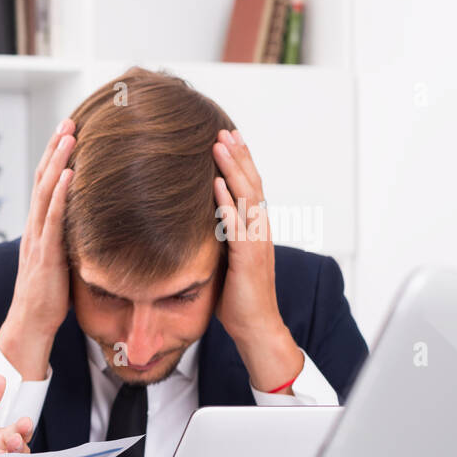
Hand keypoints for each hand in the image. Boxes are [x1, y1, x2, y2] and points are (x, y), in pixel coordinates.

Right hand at [0, 119, 75, 379]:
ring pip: (46, 192)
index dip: (54, 158)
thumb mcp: (61, 262)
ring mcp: (38, 240)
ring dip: (58, 161)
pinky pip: (53, 218)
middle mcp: (35, 229)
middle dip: (55, 150)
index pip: (44, 186)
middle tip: (69, 122)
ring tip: (69, 136)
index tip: (67, 133)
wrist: (30, 325)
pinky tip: (71, 173)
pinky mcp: (46, 254)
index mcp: (38, 230)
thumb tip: (94, 228)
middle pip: (42, 180)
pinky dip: (61, 193)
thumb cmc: (48, 298)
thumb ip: (71, 242)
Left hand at [212, 128, 302, 392]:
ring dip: (233, 170)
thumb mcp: (225, 261)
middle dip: (238, 156)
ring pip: (247, 197)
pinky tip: (216, 186)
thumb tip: (197, 225)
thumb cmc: (237, 297)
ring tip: (220, 146)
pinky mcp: (249, 258)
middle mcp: (260, 230)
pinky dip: (227, 204)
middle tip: (224, 130)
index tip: (227, 138)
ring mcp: (257, 242)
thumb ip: (218, 239)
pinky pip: (238, 225)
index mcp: (255, 229)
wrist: (255, 326)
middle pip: (251, 183)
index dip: (240, 162)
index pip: (250, 187)